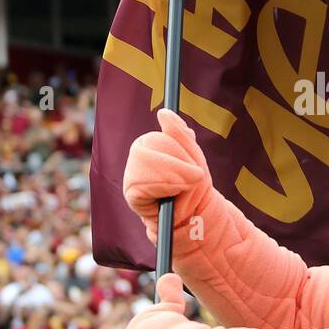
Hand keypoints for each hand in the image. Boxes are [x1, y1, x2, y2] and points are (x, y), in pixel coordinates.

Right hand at [121, 110, 213, 232]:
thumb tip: (164, 112)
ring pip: (144, 162)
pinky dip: (162, 188)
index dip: (180, 152)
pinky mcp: (131, 192)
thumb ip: (180, 134)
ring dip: (172, 177)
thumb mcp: (194, 157)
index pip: (158, 138)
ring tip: (183, 189)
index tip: (197, 170)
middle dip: (178, 165)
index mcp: (153, 143)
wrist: (194, 216)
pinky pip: (140, 183)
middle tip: (194, 179)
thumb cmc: (193, 185)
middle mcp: (139, 155)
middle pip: (149, 147)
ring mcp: (132, 173)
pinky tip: (169, 197)